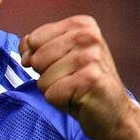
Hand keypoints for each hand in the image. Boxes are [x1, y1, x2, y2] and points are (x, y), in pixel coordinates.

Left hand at [19, 15, 135, 139]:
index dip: (37, 58)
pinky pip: (52, 94)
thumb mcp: (60, 58)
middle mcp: (88, 36)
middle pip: (37, 59)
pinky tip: (79, 99)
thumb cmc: (84, 85)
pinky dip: (60, 102)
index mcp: (81, 25)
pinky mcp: (90, 79)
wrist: (114, 114)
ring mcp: (91, 57)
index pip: (34, 39)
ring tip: (75, 90)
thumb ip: (39, 47)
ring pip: (43, 79)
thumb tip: (24, 47)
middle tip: (70, 81)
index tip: (60, 66)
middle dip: (47, 76)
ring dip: (54, 91)